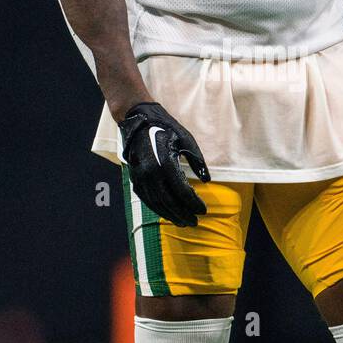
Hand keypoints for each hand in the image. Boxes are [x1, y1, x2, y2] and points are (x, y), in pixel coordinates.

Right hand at [118, 102, 209, 227]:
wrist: (138, 120)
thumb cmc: (165, 128)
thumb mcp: (186, 139)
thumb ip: (197, 160)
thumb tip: (207, 180)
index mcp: (165, 162)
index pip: (182, 191)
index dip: (194, 203)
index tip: (204, 210)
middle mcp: (151, 173)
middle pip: (169, 202)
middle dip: (183, 214)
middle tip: (195, 222)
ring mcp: (141, 177)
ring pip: (157, 204)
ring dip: (170, 215)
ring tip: (183, 222)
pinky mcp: (135, 179)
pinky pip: (147, 200)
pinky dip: (158, 209)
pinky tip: (167, 214)